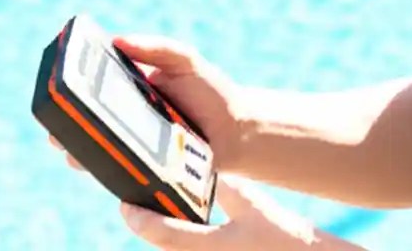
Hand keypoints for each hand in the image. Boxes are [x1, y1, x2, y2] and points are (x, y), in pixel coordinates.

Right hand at [49, 34, 243, 170]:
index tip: (54, 85)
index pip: (94, 85)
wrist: (237, 131)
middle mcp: (127, 116)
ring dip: (77, 148)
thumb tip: (118, 39)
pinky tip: (94, 166)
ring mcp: (133, 142)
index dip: (72, 86)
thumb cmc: (211, 91)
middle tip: (55, 124)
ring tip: (68, 147)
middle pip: (87, 118)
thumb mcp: (186, 61)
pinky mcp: (143, 166)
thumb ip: (157, 48)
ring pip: (95, 146)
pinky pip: (116, 168)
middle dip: (66, 121)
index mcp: (131, 87)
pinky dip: (102, 168)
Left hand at [121, 174, 365, 249]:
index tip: (125, 205)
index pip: (162, 233)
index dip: (137, 218)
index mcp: (212, 246)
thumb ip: (227, 189)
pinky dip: (187, 243)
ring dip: (169, 237)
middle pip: (165, 247)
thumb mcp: (255, 207)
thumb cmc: (287, 239)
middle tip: (139, 207)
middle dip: (151, 227)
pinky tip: (192, 227)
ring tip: (163, 215)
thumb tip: (205, 169)